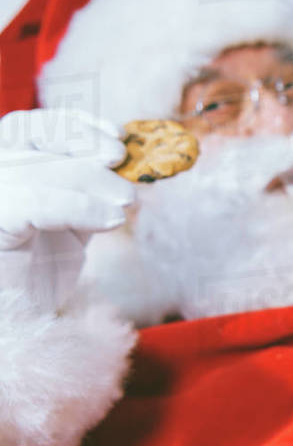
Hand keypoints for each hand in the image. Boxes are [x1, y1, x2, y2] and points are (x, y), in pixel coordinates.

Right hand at [0, 108, 134, 312]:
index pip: (30, 127)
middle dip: (88, 150)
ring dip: (90, 181)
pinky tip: (110, 220)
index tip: (118, 138)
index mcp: (4, 165)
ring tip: (126, 201)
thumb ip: (89, 187)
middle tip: (125, 165)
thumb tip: (128, 164)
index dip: (76, 126)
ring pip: (37, 171)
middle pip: (34, 142)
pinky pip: (35, 203)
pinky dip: (79, 207)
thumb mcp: (73, 217)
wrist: (18, 318)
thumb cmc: (40, 268)